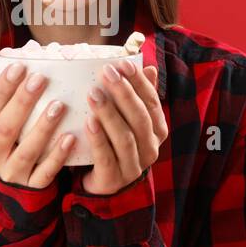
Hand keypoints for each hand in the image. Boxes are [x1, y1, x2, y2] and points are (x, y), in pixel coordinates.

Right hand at [0, 48, 73, 188]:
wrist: (14, 179)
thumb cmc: (5, 136)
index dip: (1, 88)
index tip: (19, 67)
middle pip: (6, 128)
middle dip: (23, 102)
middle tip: (40, 79)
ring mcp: (10, 174)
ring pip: (27, 150)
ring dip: (44, 126)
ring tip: (59, 104)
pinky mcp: (31, 187)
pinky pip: (46, 172)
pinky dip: (58, 155)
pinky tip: (71, 137)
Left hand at [81, 61, 168, 194]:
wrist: (100, 183)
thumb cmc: (113, 142)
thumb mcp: (126, 119)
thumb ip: (137, 96)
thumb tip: (148, 67)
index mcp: (157, 131)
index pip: (152, 102)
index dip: (139, 82)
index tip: (123, 63)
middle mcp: (150, 149)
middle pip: (139, 118)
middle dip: (123, 93)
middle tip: (106, 72)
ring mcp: (133, 167)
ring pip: (124, 137)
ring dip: (109, 113)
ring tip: (93, 94)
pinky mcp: (113, 180)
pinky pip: (106, 158)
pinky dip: (98, 139)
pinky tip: (88, 121)